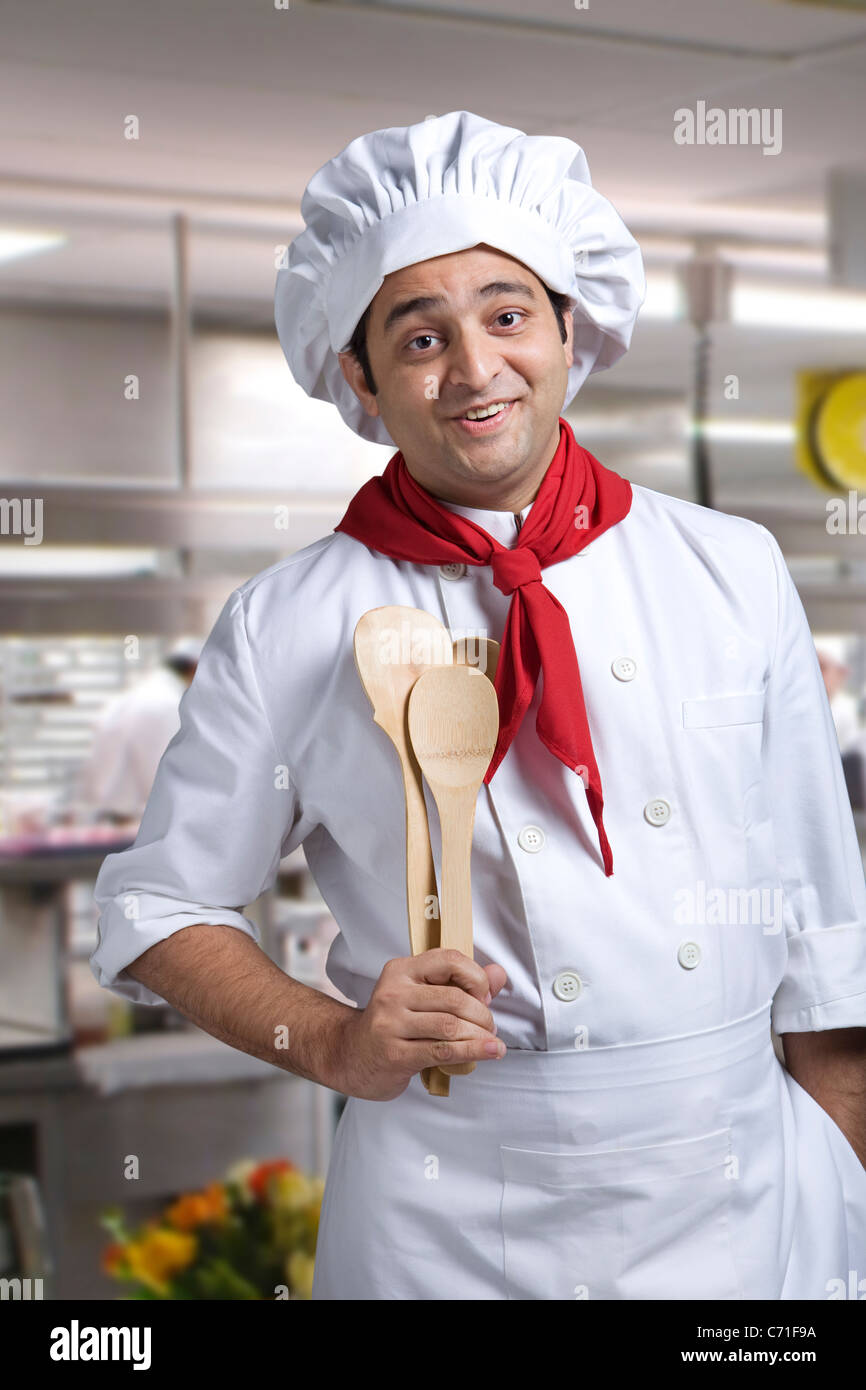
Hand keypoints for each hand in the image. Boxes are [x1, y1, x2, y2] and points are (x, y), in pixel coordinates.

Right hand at [334, 949, 508, 1099]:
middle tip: (489, 1026)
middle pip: (454, 998)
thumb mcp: (422, 996)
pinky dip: (472, 1051)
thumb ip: (461, 983)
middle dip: (483, 1015)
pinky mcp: (394, 1053)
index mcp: (401, 970)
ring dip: (480, 1036)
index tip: (484, 995)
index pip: (449, 960)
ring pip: (451, 1026)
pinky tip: (488, 1051)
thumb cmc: (393, 1024)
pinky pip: (442, 1051)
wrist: (352, 1056)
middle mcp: (393, 992)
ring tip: (490, 1042)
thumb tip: (498, 974)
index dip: (476, 978)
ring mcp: (391, 1023)